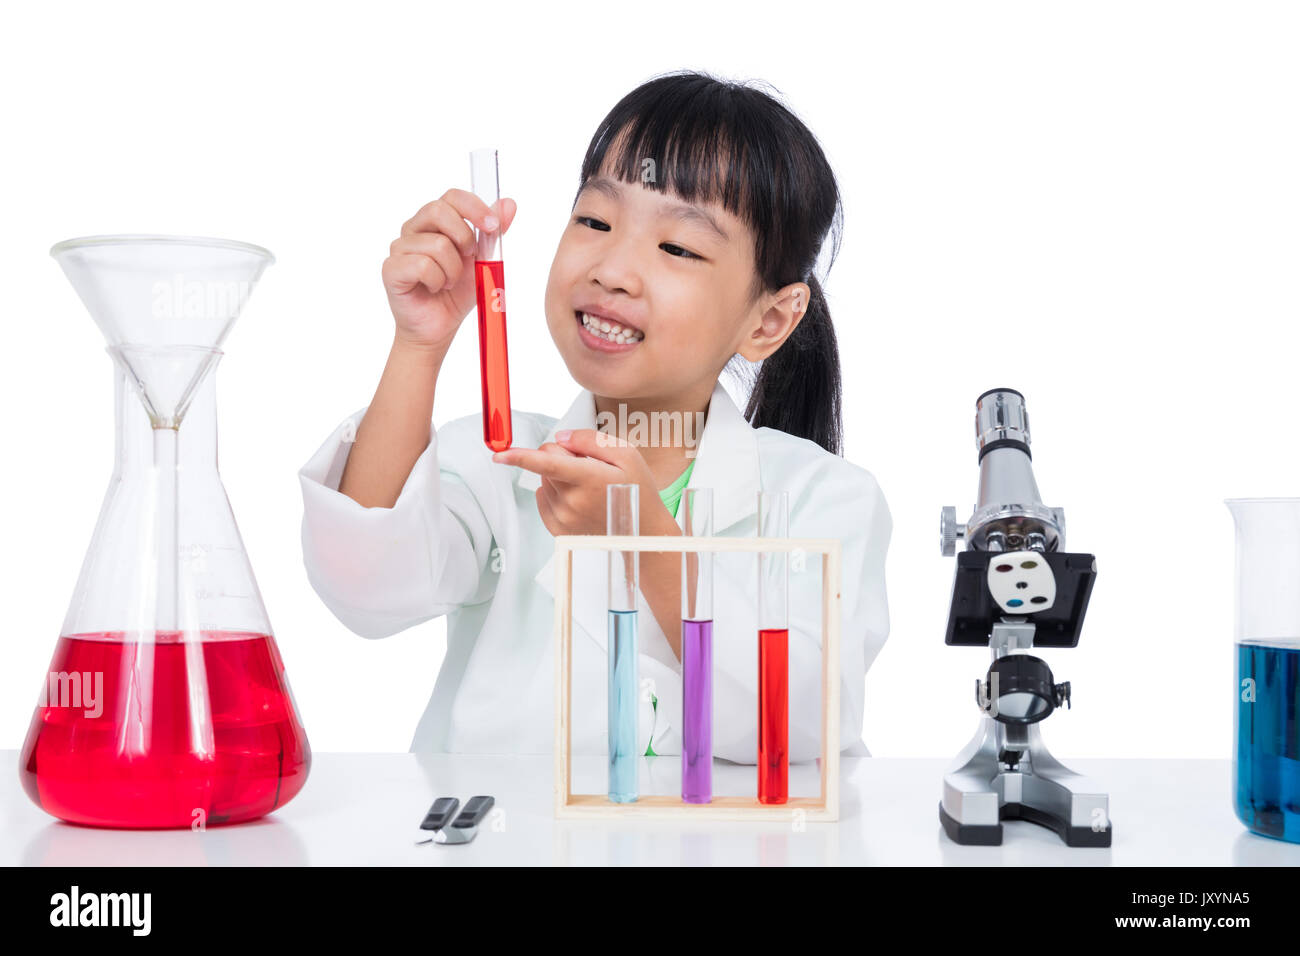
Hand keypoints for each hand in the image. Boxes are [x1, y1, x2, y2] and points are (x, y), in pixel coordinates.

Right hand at [381, 189, 517, 352]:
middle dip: (464, 237)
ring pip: (437, 244)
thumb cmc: (456, 293)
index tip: (492, 226)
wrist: (439, 326)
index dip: (474, 207)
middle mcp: (414, 229)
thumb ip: (492, 233)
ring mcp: (400, 247)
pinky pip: (423, 265)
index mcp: (435, 221)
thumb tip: (509, 204)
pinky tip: (434, 288)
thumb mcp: (482, 261)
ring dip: (453, 270)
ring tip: (448, 282)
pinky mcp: (391, 268)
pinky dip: (437, 281)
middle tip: (470, 259)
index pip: (452, 196)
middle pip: (438, 210)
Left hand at [492, 429, 678, 536]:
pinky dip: (555, 493)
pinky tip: (578, 497)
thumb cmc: (637, 490)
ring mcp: (564, 518)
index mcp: (588, 479)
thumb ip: (590, 440)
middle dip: (562, 456)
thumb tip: (560, 439)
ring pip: (544, 481)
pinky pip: (544, 500)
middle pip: (546, 463)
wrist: (643, 532)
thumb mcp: (626, 454)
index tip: (498, 454)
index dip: (519, 457)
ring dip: (560, 477)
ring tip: (589, 486)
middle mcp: (572, 501)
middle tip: (590, 466)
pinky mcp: (559, 530)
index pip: (546, 463)